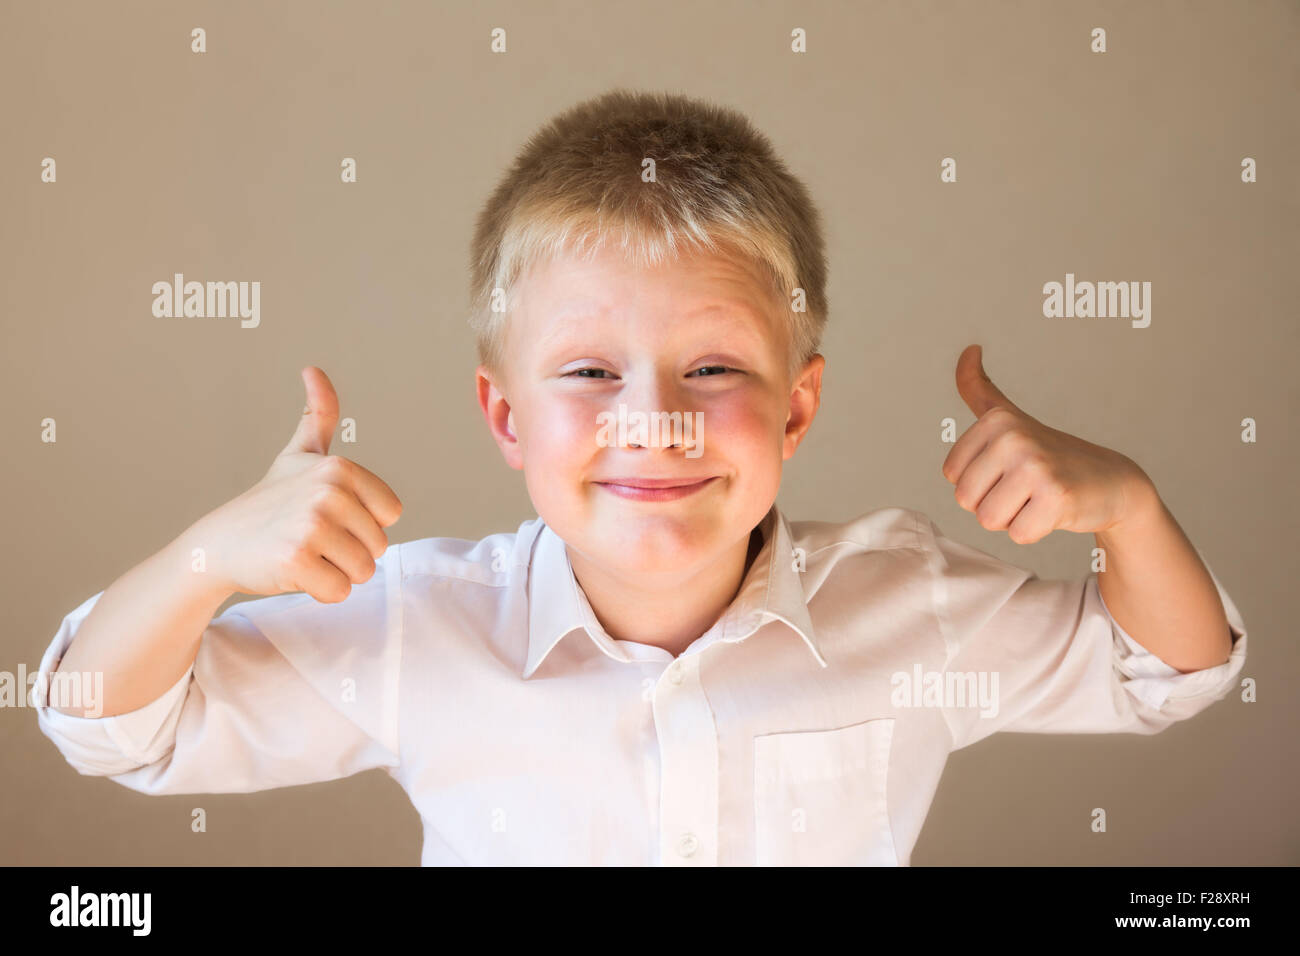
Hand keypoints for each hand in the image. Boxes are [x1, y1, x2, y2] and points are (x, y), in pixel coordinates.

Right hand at [189, 367, 402, 601]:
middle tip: (310, 539)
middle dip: (348, 552)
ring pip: (362, 572)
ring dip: (335, 572)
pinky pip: (339, 592)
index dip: (362, 524)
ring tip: (303, 553)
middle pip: (378, 546)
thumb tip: (313, 370)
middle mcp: (328, 492)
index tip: (327, 516)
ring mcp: (312, 525)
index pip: (390, 516)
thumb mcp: (298, 455)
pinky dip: (320, 591)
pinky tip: (292, 571)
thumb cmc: (268, 502)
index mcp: (339, 468)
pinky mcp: (296, 559)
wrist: (217, 544)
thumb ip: (318, 415)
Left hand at [940, 344, 1153, 543]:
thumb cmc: (1052, 454)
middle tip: (1025, 489)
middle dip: (993, 504)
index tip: (1009, 470)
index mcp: (996, 420)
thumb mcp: (1010, 418)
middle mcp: (1013, 438)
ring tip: (1037, 499)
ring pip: (988, 520)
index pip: (953, 476)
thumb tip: (969, 350)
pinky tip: (1054, 511)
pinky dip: (1035, 531)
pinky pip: (1018, 534)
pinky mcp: (1056, 497)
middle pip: (966, 500)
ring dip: (1012, 519)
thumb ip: (979, 389)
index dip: (979, 482)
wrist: (1112, 481)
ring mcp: (1035, 466)